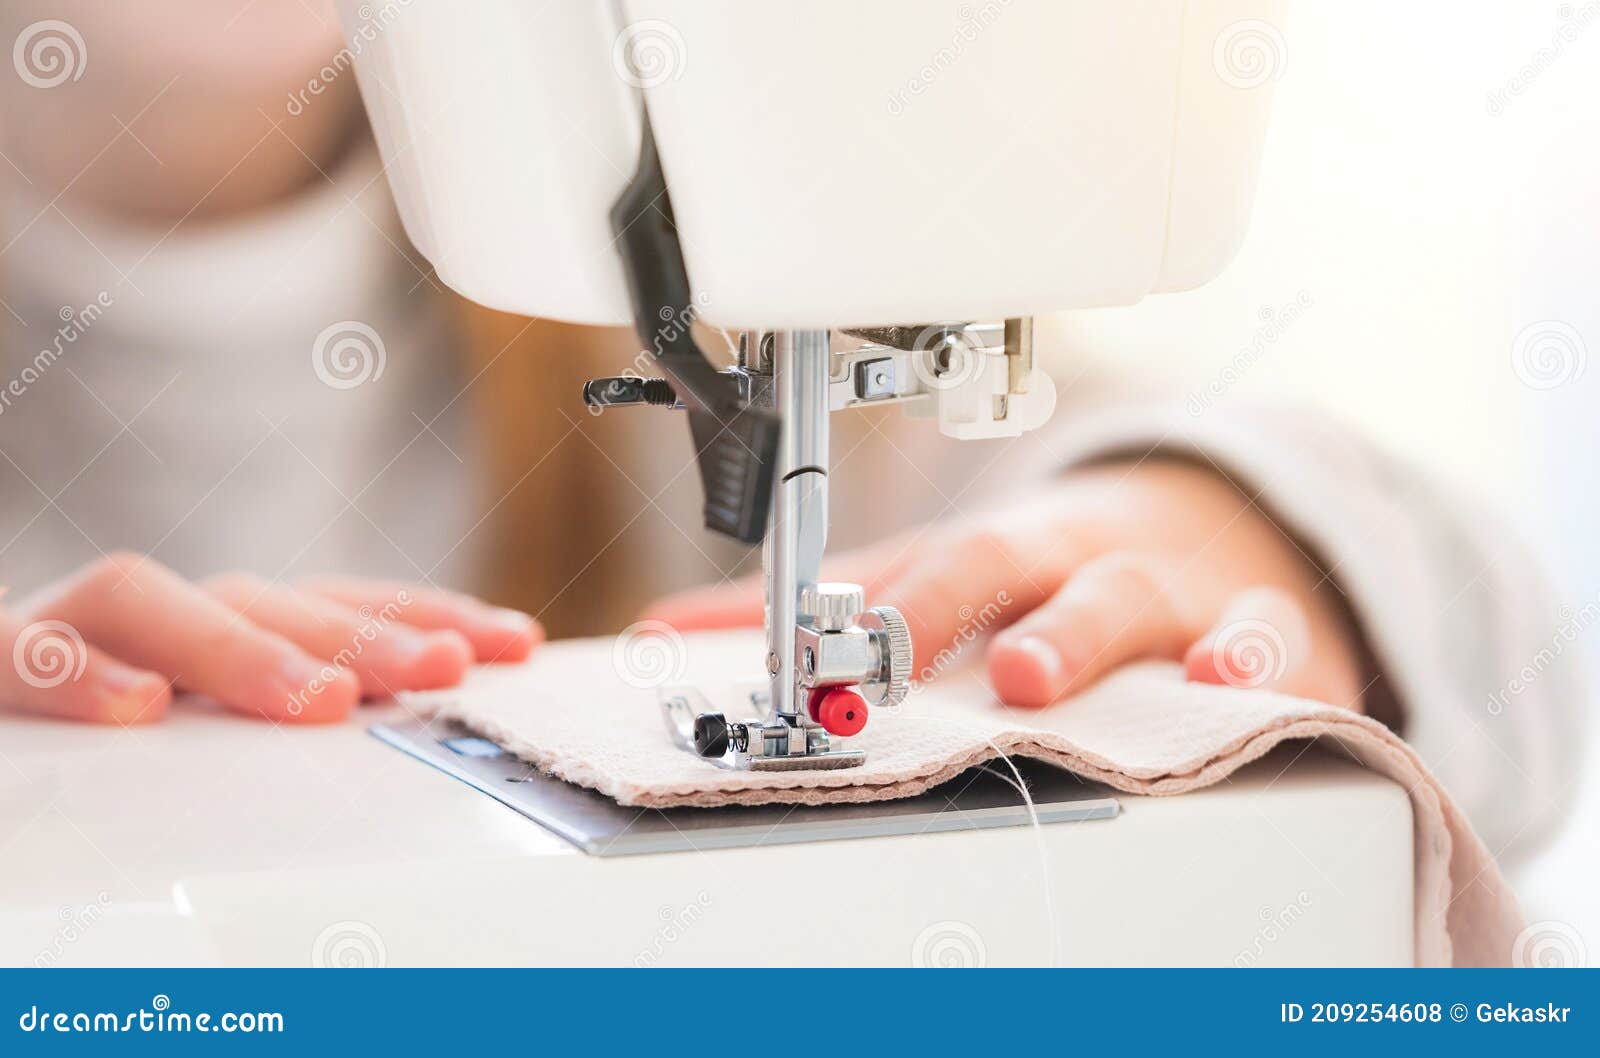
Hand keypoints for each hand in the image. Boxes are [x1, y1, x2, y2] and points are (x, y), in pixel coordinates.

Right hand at [1, 554, 541, 724]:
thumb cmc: (105, 741)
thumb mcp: (220, 739)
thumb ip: (306, 724)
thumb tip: (427, 722)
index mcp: (225, 633)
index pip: (336, 609)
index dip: (427, 617)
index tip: (515, 645)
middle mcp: (158, 621)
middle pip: (265, 602)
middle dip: (364, 635)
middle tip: (440, 670)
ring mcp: (72, 635)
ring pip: (147, 600)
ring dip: (241, 648)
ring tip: (317, 701)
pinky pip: (18, 654)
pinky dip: (74, 670)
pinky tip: (135, 705)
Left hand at [646, 460, 1368, 710]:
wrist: (1226, 534)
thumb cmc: (1062, 565)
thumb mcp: (948, 572)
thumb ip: (830, 607)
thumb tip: (671, 633)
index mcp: (991, 551)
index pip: (908, 567)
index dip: (839, 610)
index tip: (780, 656)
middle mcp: (1065, 559)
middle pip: (998, 564)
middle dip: (931, 606)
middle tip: (884, 657)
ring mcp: (1161, 589)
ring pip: (1119, 600)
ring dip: (1068, 634)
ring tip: (1023, 676)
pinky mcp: (1256, 631)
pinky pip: (1263, 638)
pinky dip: (1248, 656)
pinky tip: (1219, 679)